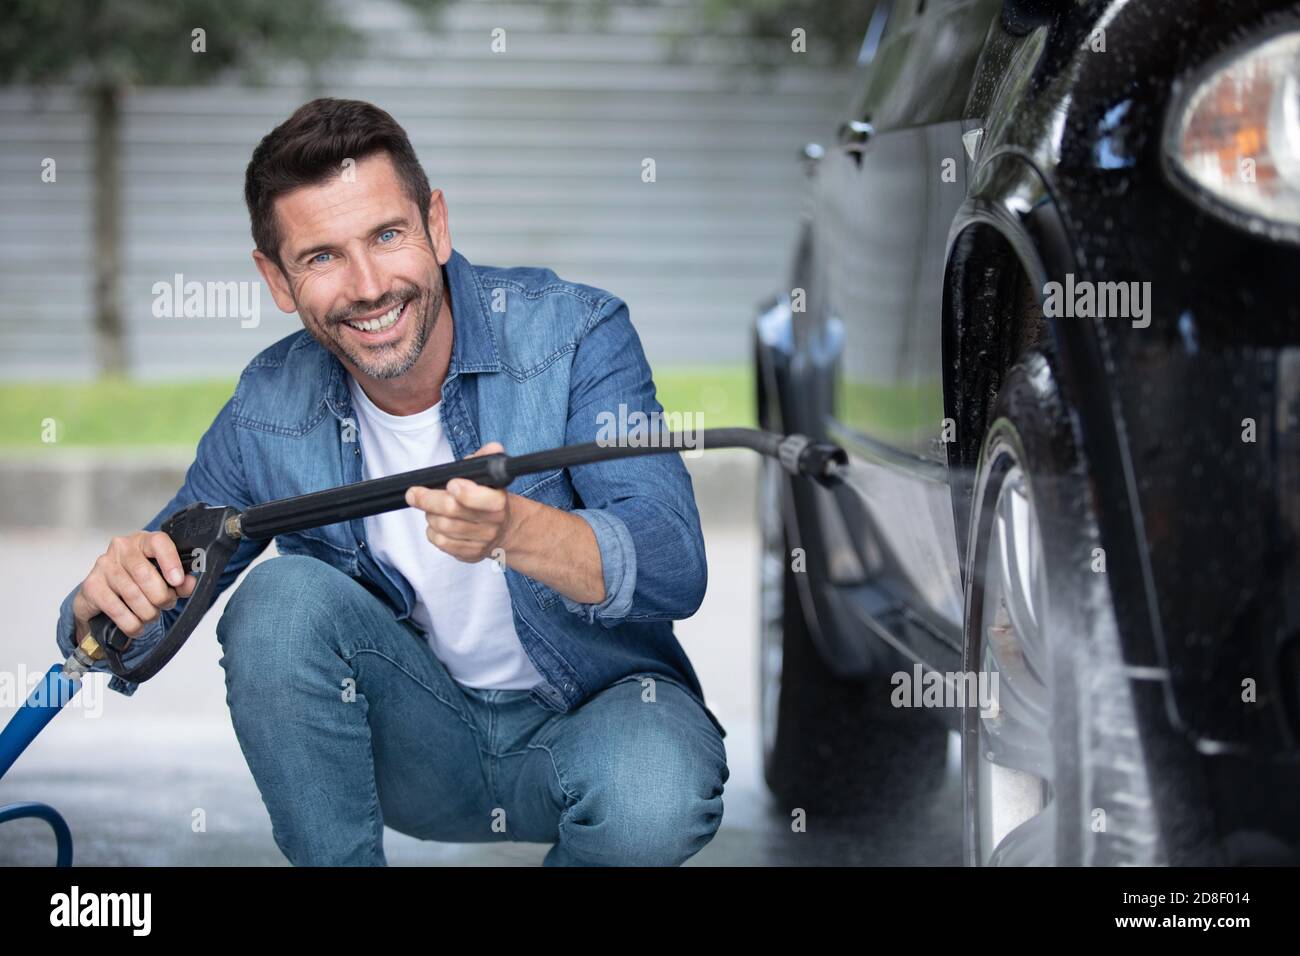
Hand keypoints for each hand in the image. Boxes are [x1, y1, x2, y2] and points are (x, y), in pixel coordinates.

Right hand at [71, 530, 197, 645]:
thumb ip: (179, 581)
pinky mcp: (91, 585)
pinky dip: (131, 623)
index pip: (158, 542)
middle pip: (145, 574)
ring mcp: (104, 565)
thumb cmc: (137, 582)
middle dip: (161, 596)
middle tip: (166, 605)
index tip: (178, 581)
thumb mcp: (163, 578)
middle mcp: (121, 548)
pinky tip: (137, 626)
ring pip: (132, 594)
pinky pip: (116, 609)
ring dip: (147, 612)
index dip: (170, 562)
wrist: (102, 595)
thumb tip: (189, 583)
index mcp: (143, 541)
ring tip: (151, 616)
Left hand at [405, 442, 512, 563]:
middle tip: (414, 493)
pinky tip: (438, 524)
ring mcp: (481, 542)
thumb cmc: (490, 497)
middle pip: (451, 512)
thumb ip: (486, 459)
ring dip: (430, 515)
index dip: (462, 491)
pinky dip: (433, 532)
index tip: (450, 483)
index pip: (478, 498)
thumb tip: (493, 448)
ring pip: (442, 528)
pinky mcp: (470, 554)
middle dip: (428, 500)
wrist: (506, 529)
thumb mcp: (491, 477)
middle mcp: (492, 524)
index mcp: (498, 502)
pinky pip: (441, 543)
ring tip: (432, 508)